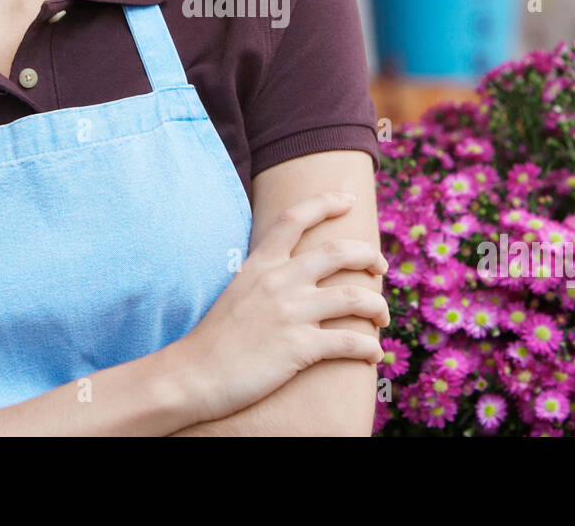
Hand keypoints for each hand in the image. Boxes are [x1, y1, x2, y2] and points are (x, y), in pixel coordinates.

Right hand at [176, 190, 389, 422]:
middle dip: (369, 256)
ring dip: (378, 306)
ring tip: (382, 317)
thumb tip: (295, 273)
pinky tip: (374, 354)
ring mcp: (291, 313)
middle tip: (380, 266)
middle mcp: (279, 281)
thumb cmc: (214, 338)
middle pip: (339, 252)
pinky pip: (350, 342)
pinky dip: (369, 347)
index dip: (326, 202)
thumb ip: (264, 276)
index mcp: (261, 264)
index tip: (348, 199)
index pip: (295, 218)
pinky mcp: (299, 347)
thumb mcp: (237, 291)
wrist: (192, 376)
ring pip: (355, 298)